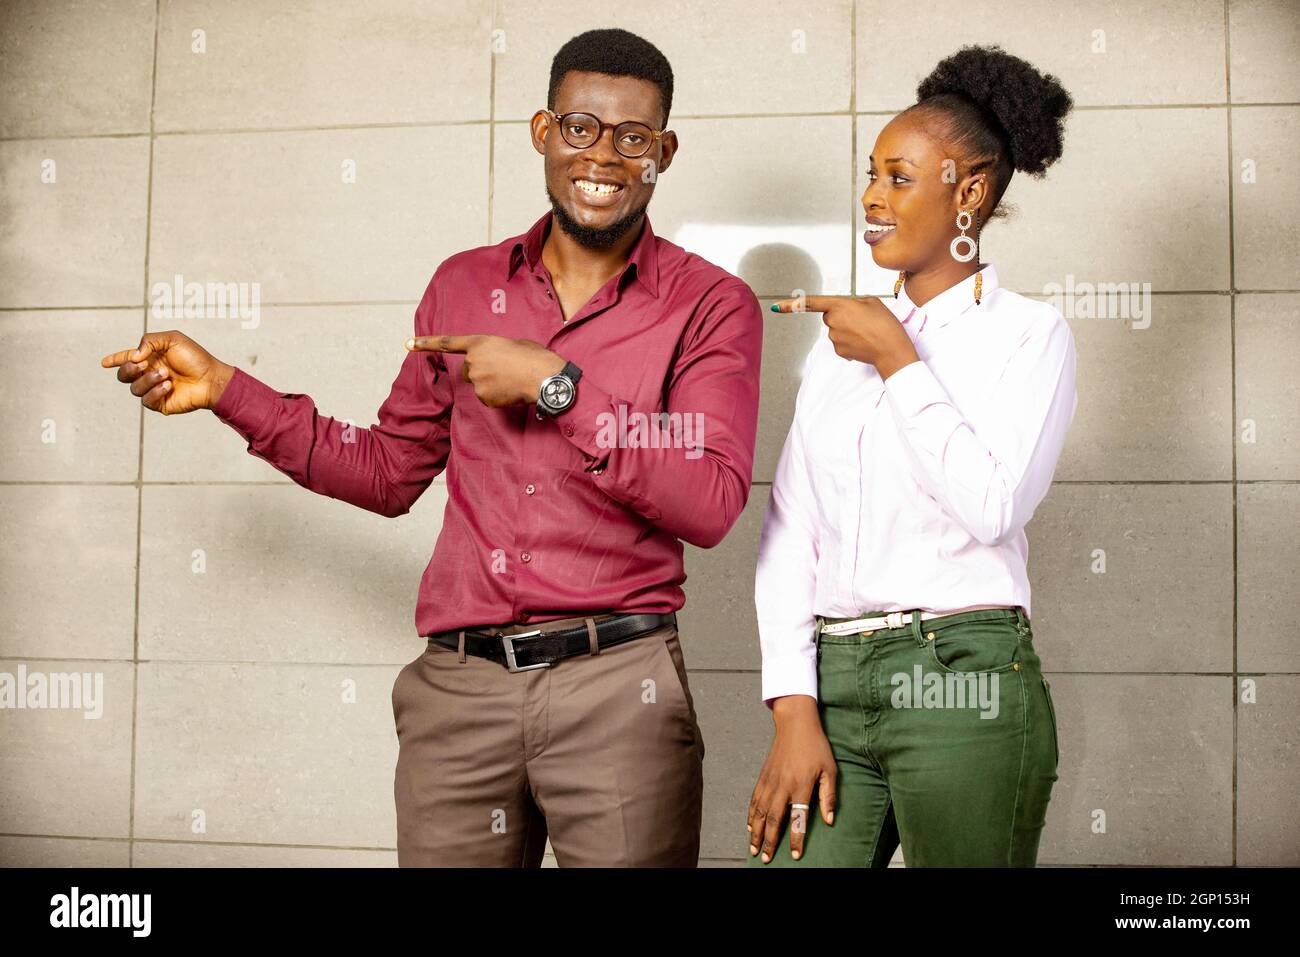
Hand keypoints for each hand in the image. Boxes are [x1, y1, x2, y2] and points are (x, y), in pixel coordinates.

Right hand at [100, 330, 234, 414]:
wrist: (211, 379)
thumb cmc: (195, 358)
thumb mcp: (173, 339)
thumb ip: (149, 341)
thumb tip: (134, 356)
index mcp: (151, 358)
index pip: (127, 359)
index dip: (115, 360)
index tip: (104, 362)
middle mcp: (150, 374)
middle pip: (123, 375)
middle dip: (128, 369)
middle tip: (144, 365)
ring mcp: (154, 389)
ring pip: (134, 388)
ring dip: (147, 380)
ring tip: (166, 375)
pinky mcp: (160, 404)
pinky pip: (146, 401)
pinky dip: (155, 392)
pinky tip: (169, 386)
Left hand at [407, 334, 565, 407]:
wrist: (544, 377)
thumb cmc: (534, 357)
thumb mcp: (513, 344)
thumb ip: (495, 350)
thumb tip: (495, 363)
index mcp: (480, 342)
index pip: (447, 343)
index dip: (426, 343)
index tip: (408, 344)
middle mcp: (473, 361)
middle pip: (468, 370)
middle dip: (481, 371)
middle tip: (504, 371)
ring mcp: (477, 381)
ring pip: (479, 386)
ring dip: (492, 384)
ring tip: (513, 379)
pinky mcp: (484, 398)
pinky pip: (488, 399)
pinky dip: (498, 397)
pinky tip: (512, 391)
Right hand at [746, 694, 836, 862]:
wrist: (795, 723)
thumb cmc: (816, 746)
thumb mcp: (830, 770)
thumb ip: (829, 796)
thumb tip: (829, 820)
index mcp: (801, 785)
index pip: (797, 818)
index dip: (795, 838)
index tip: (794, 854)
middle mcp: (783, 785)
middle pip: (773, 819)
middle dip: (768, 841)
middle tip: (766, 858)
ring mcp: (770, 780)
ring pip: (759, 811)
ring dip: (756, 832)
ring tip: (754, 848)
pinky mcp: (763, 775)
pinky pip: (754, 798)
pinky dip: (750, 814)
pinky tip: (749, 825)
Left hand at [770, 295, 918, 378]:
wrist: (891, 350)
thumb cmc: (885, 323)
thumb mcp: (871, 302)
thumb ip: (853, 302)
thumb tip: (843, 311)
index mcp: (839, 305)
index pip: (811, 303)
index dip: (792, 305)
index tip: (776, 307)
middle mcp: (832, 322)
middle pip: (830, 316)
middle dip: (842, 316)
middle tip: (863, 319)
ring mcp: (834, 339)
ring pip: (836, 330)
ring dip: (848, 329)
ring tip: (867, 331)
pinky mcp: (839, 351)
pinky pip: (841, 342)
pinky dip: (851, 341)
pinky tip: (864, 342)